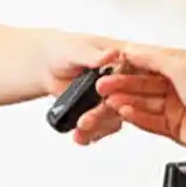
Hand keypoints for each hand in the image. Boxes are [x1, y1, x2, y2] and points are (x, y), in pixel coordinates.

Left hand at [35, 30, 125, 145]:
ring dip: (98, 126)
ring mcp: (114, 98)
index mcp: (127, 60)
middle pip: (126, 101)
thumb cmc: (66, 49)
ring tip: (80, 129)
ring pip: (114, 117)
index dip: (128, 89)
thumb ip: (94, 55)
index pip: (137, 76)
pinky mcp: (103, 114)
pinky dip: (92, 134)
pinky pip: (103, 127)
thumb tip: (112, 53)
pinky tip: (81, 137)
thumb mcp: (77, 49)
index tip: (111, 96)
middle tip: (87, 120)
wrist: (48, 66)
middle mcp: (125, 81)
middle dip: (106, 112)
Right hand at [96, 47, 185, 161]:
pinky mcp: (173, 126)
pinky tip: (124, 112)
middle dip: (122, 83)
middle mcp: (179, 84)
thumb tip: (134, 49)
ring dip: (126, 100)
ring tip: (110, 100)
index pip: (150, 60)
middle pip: (143, 82)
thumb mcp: (182, 66)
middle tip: (103, 85)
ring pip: (143, 101)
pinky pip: (148, 119)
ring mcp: (176, 105)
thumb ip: (154, 58)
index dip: (129, 62)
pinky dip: (135, 115)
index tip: (109, 64)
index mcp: (184, 64)